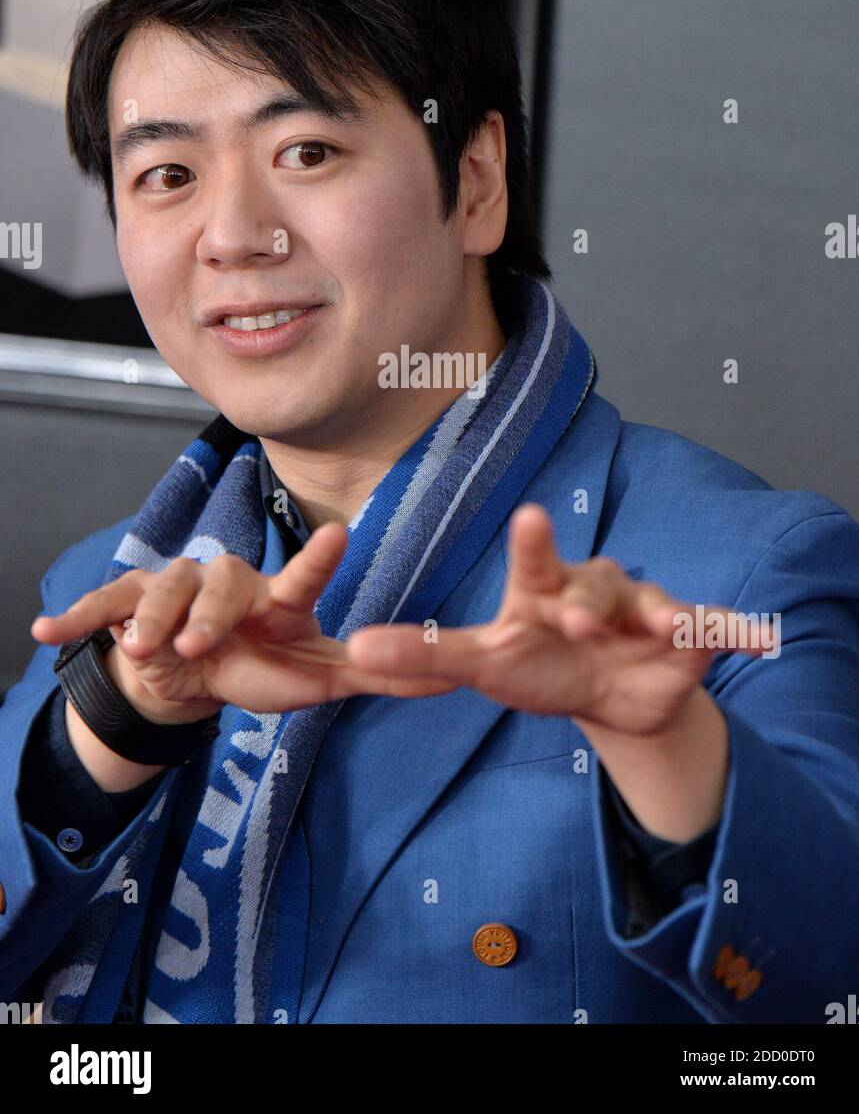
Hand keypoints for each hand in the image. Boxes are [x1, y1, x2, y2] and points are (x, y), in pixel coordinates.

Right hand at [31, 524, 458, 721]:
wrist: (193, 676)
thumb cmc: (262, 667)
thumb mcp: (315, 682)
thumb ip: (373, 679)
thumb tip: (450, 681)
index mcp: (276, 599)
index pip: (300, 577)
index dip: (320, 559)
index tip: (342, 536)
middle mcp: (227, 582)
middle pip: (218, 583)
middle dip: (207, 612)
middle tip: (198, 644)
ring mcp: (175, 589)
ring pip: (161, 590)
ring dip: (151, 618)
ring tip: (143, 647)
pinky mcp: (129, 605)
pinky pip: (103, 606)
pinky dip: (79, 618)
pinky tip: (46, 631)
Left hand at [344, 503, 767, 736]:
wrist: (607, 697)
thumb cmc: (536, 667)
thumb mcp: (482, 666)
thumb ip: (424, 656)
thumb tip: (354, 655)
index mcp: (543, 592)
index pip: (535, 564)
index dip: (535, 543)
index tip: (532, 518)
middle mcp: (594, 592)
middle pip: (594, 584)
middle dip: (589, 594)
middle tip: (575, 615)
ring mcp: (642, 613)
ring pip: (651, 605)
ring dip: (657, 615)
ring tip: (665, 628)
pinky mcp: (685, 638)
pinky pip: (711, 631)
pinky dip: (733, 632)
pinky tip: (755, 640)